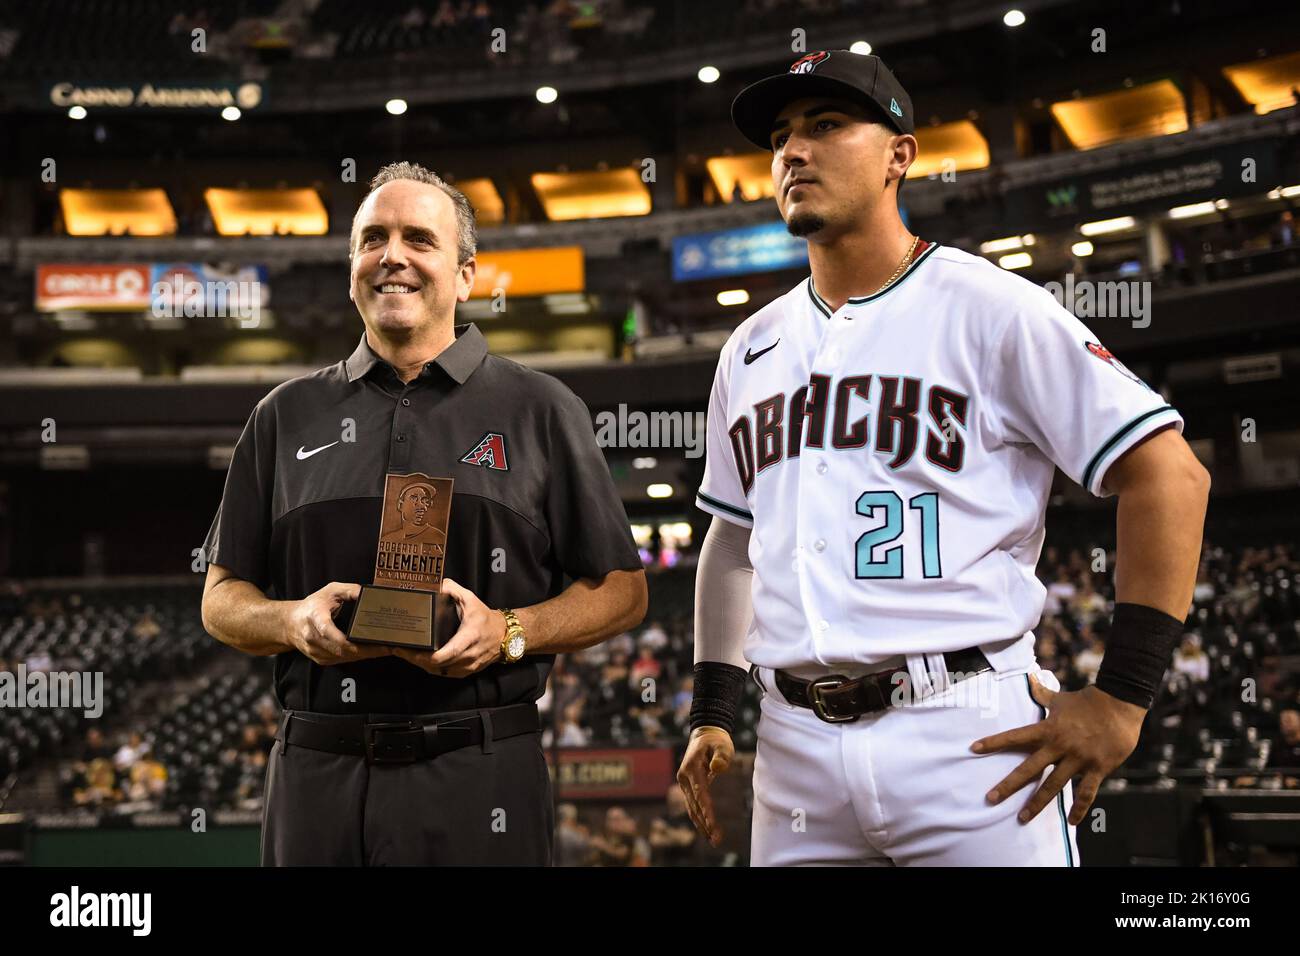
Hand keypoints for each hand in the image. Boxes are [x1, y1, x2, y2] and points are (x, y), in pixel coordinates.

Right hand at [286, 582, 391, 665]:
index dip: (344, 638)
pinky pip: (342, 661)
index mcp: (315, 617)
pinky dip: (358, 657)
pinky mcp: (321, 660)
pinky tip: (372, 653)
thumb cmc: (313, 605)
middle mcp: (313, 638)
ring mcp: (316, 651)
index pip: (327, 630)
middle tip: (389, 646)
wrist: (290, 624)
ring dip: (365, 655)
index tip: (364, 640)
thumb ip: (350, 590)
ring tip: (385, 650)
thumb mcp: (330, 590)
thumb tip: (368, 594)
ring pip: (344, 657)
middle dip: (366, 650)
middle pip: (341, 649)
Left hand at [391, 577, 504, 677]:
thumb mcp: (470, 599)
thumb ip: (452, 589)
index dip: (431, 656)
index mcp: (470, 636)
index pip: (451, 652)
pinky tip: (418, 660)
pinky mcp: (466, 672)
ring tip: (404, 654)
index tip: (413, 650)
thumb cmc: (485, 617)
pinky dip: (430, 668)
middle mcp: (470, 654)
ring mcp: (468, 666)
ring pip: (439, 671)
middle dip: (416, 658)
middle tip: (398, 649)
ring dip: (420, 664)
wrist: (504, 635)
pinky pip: (444, 673)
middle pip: (439, 664)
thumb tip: (435, 584)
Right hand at [675, 726, 734, 846]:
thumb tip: (718, 768)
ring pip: (692, 808)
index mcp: (691, 768)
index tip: (712, 825)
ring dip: (701, 824)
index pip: (700, 793)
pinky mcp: (688, 786)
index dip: (706, 810)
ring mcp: (684, 783)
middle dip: (705, 823)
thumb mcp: (722, 744)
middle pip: (694, 805)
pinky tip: (706, 830)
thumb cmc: (716, 740)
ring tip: (713, 840)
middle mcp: (684, 777)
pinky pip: (693, 805)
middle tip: (716, 839)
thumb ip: (721, 755)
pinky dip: (699, 818)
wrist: (705, 734)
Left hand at [971, 672, 1145, 826]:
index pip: (1015, 737)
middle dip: (1008, 785)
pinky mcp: (1097, 768)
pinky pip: (1086, 793)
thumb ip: (1041, 693)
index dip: (994, 742)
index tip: (974, 748)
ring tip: (1022, 818)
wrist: (1120, 704)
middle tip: (990, 799)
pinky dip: (1079, 809)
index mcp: (1047, 729)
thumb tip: (1029, 677)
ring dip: (1037, 803)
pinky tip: (1072, 822)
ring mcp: (1078, 759)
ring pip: (1053, 786)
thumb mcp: (1060, 698)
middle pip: (1028, 768)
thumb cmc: (1087, 701)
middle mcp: (1059, 746)